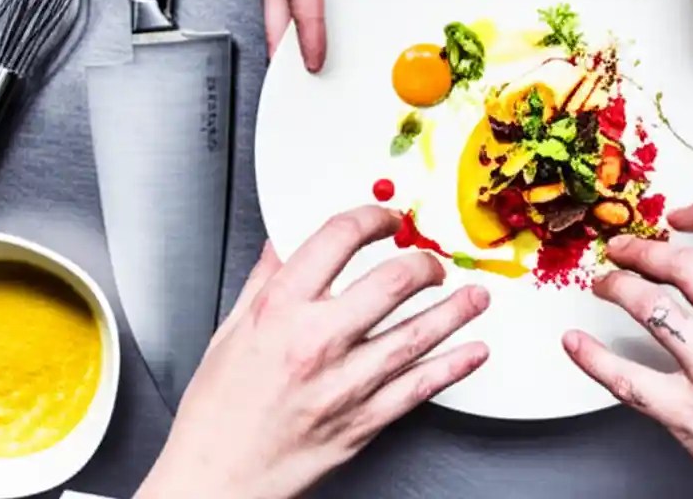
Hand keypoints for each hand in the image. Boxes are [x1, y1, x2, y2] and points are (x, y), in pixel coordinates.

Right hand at [136, 207, 489, 498]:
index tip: (387, 220)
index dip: (372, 219)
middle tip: (434, 263)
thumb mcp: (230, 332)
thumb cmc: (219, 413)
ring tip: (476, 296)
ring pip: (416, 334)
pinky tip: (473, 351)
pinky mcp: (364, 420)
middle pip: (392, 282)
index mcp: (280, 310)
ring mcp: (345, 383)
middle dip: (424, 264)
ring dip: (456, 311)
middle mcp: (316, 341)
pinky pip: (420, 387)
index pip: (338, 240)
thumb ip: (264, 282)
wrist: (217, 478)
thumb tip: (282, 244)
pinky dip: (453, 366)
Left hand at [563, 202, 692, 498]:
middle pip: (684, 264)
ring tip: (604, 284)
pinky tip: (576, 344)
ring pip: (649, 305)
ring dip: (617, 287)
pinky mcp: (686, 413)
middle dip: (644, 249)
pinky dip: (591, 358)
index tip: (681, 215)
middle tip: (624, 248)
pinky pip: (625, 378)